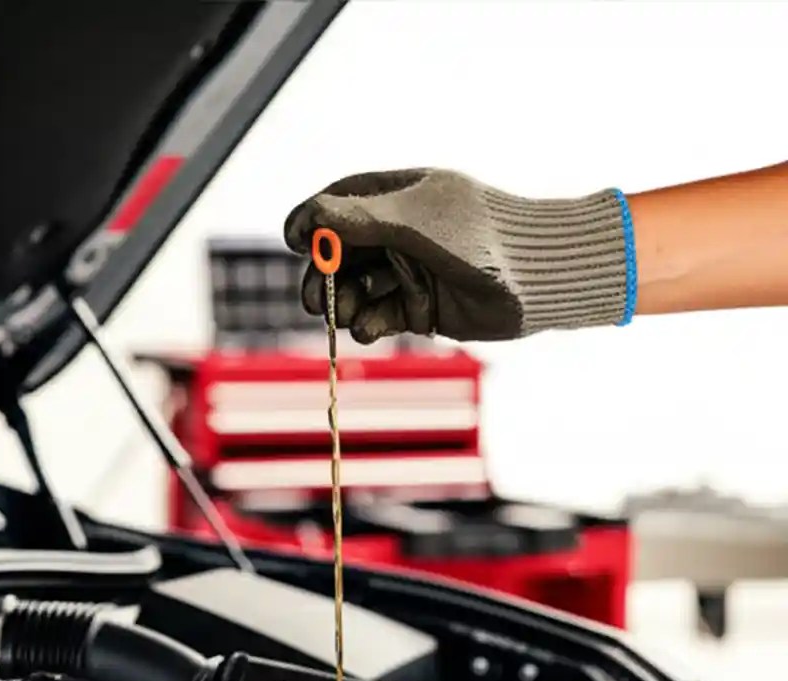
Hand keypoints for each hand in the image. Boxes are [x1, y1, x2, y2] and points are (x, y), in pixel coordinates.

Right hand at [283, 169, 632, 343]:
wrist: (539, 278)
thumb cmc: (481, 236)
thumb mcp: (414, 220)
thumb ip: (358, 218)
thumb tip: (307, 219)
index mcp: (399, 195)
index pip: (338, 204)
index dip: (313, 224)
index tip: (297, 244)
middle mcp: (401, 230)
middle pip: (341, 252)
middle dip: (325, 275)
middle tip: (315, 299)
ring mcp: (411, 269)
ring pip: (358, 287)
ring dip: (346, 302)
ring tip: (345, 317)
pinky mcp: (421, 306)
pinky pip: (382, 314)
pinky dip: (371, 323)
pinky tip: (369, 329)